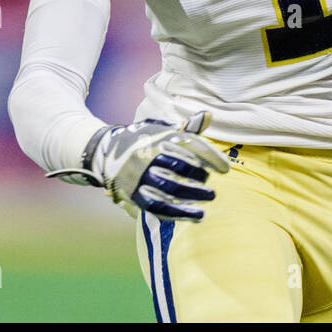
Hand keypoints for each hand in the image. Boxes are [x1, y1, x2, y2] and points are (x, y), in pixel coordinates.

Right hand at [47, 112, 229, 220]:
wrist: (106, 151)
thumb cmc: (145, 140)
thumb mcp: (163, 129)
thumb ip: (188, 127)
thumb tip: (209, 115)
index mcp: (159, 136)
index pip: (190, 145)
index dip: (211, 157)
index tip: (226, 169)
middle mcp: (148, 154)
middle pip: (180, 166)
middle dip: (199, 176)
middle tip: (212, 183)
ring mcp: (139, 174)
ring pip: (169, 187)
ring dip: (192, 195)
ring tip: (209, 198)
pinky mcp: (134, 193)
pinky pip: (158, 206)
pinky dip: (179, 213)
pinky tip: (196, 216)